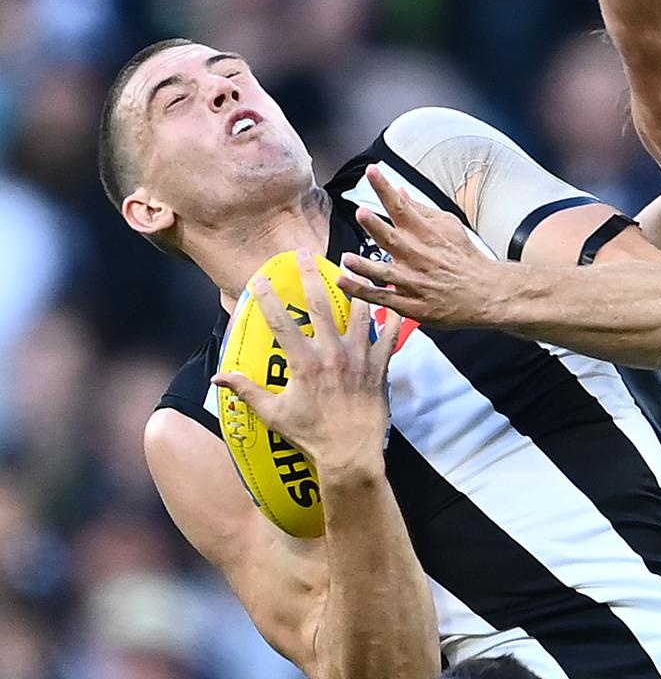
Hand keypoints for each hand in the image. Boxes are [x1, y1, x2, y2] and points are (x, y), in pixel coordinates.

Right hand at [213, 248, 402, 480]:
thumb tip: (218, 379)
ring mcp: (359, 360)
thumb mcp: (274, 414)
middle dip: (311, 277)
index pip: (281, 323)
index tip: (260, 278)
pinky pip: (390, 338)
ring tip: (355, 267)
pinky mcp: (380, 369)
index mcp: (304, 364)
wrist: (350, 455)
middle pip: (321, 306)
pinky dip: (392, 320)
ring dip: (355, 290)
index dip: (268, 298)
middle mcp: (333, 355)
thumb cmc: (311, 436)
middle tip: (306, 254)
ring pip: (359, 315)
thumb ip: (247, 391)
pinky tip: (393, 302)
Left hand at [337, 165, 506, 329]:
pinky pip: (382, 298)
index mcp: (425, 234)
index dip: (385, 188)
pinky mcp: (411, 304)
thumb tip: (400, 193)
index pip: (402, 206)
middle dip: (376, 226)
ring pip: (384, 273)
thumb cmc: (464, 258)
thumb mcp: (449, 226)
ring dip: (365, 266)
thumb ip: (421, 210)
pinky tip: (344, 282)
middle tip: (362, 214)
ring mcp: (413, 282)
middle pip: (392, 238)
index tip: (372, 172)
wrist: (484, 293)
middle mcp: (416, 256)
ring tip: (347, 259)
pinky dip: (362, 291)